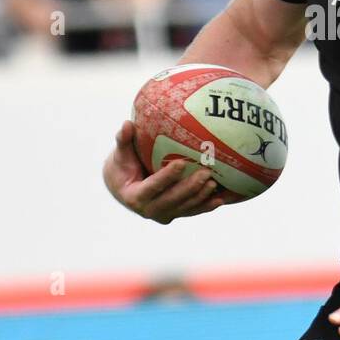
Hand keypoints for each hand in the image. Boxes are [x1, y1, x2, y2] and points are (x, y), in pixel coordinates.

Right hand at [102, 120, 225, 224]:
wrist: (123, 187)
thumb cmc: (122, 165)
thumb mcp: (120, 154)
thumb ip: (123, 141)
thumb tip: (126, 124)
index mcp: (134, 197)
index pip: (152, 187)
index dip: (166, 177)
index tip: (181, 163)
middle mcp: (148, 210)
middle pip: (172, 200)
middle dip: (190, 188)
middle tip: (206, 172)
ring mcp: (163, 214)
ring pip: (184, 207)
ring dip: (200, 196)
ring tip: (214, 182)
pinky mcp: (174, 214)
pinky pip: (191, 210)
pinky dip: (205, 206)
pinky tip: (220, 199)